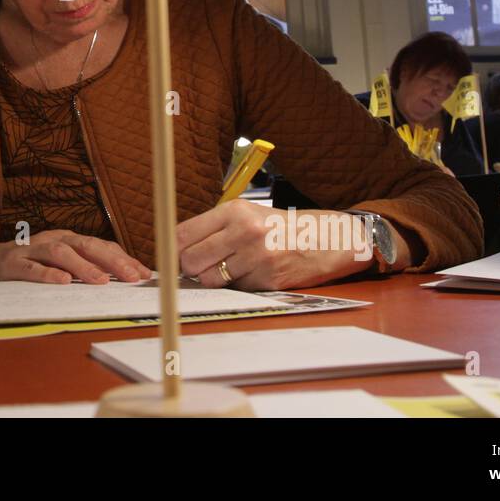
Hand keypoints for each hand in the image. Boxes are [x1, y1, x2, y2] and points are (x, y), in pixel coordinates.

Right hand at [0, 230, 152, 283]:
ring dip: (83, 267)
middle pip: (86, 244)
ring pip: (60, 253)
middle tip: (132, 277)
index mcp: (67, 239)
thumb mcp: (57, 264)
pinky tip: (62, 283)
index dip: (123, 257)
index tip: (144, 273)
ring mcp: (31, 249)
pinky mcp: (11, 263)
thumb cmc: (26, 266)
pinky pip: (31, 268)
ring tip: (101, 281)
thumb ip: (82, 268)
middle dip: (112, 260)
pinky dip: (47, 274)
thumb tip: (118, 280)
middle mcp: (52, 240)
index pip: (100, 245)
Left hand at [177, 200, 393, 290]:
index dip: (173, 250)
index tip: (173, 257)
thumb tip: (176, 251)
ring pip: (210, 279)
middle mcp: (244, 231)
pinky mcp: (269, 278)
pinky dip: (239, 286)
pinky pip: (236, 289)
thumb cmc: (279, 227)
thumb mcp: (246, 214)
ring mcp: (258, 256)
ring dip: (215, 280)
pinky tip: (253, 274)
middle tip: (201, 267)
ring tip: (232, 267)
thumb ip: (213, 229)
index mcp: (233, 211)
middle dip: (190, 268)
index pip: (183, 234)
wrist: (326, 238)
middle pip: (191, 260)